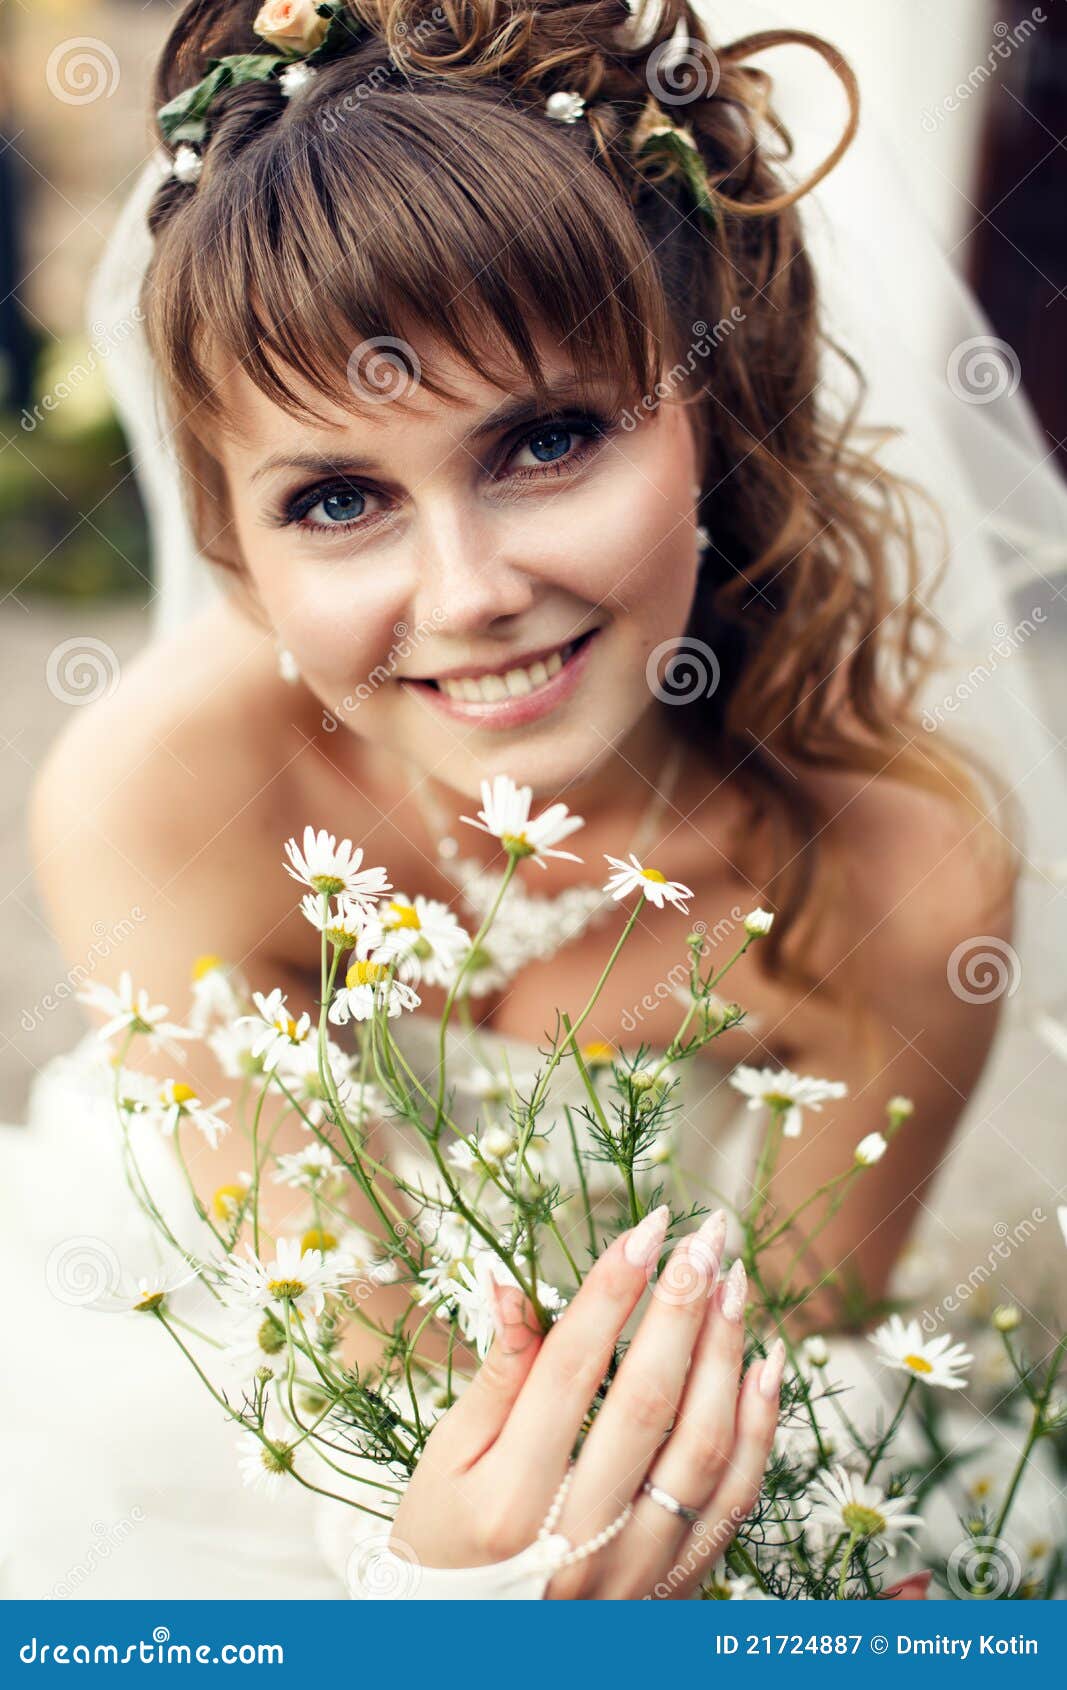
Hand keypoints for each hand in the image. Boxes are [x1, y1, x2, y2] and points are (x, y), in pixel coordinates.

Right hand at [388, 1205, 783, 1598]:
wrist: (468, 1652)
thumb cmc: (444, 1547)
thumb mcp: (445, 1462)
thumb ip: (494, 1375)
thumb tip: (510, 1282)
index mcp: (510, 1499)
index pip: (574, 1368)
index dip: (613, 1289)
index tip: (648, 1226)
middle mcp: (579, 1539)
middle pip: (648, 1400)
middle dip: (682, 1305)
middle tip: (706, 1238)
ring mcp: (634, 1569)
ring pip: (701, 1449)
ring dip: (726, 1356)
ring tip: (735, 1284)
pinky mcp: (674, 1584)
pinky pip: (733, 1502)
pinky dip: (757, 1431)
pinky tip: (763, 1367)